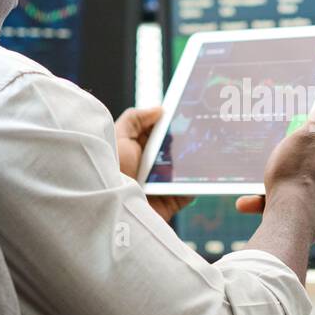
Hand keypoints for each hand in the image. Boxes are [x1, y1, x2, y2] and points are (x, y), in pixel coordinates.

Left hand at [115, 106, 192, 221]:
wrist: (110, 205)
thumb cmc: (109, 170)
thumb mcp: (118, 138)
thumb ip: (135, 119)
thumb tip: (160, 109)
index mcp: (139, 150)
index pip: (160, 133)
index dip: (172, 123)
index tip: (187, 112)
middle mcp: (151, 166)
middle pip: (176, 149)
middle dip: (187, 140)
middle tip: (200, 129)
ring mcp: (163, 184)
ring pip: (185, 168)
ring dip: (194, 160)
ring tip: (205, 148)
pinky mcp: (171, 201)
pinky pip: (190, 190)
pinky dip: (197, 183)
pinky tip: (203, 171)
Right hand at [240, 100, 314, 242]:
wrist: (290, 219)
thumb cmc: (294, 175)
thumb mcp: (303, 138)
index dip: (301, 143)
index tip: (286, 145)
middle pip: (308, 169)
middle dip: (288, 168)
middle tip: (269, 167)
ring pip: (297, 191)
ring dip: (276, 190)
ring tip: (252, 193)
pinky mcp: (314, 223)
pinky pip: (291, 211)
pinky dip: (273, 208)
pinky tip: (252, 206)